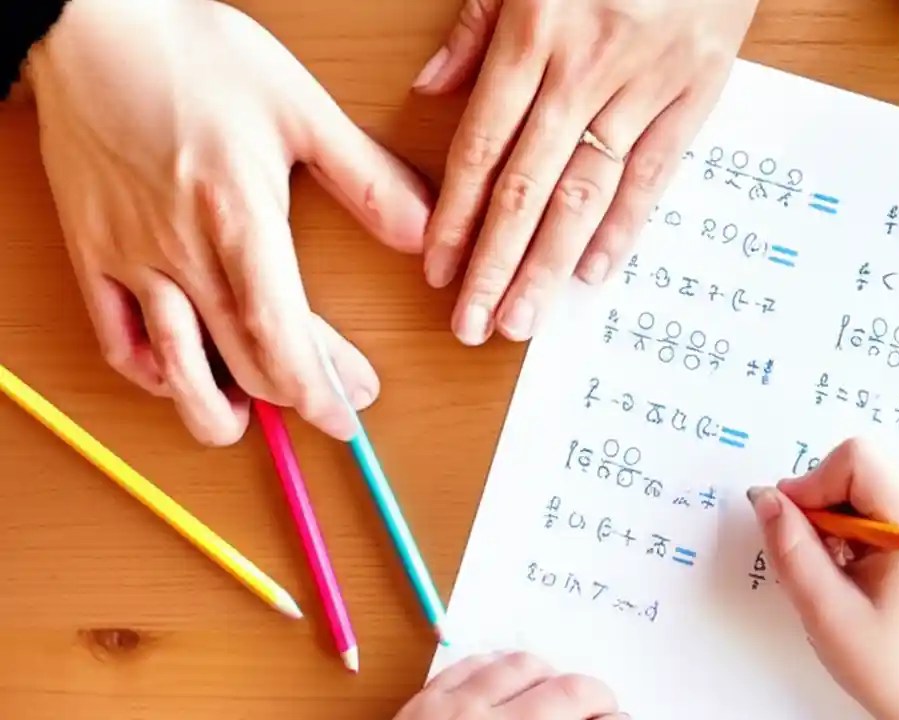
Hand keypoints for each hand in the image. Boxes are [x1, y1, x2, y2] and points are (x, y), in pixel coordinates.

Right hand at [26, 0, 431, 445]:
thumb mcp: (300, 105)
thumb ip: (366, 177)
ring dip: (217, 411)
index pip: (283, 337)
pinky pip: (116, 341)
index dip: (318, 390)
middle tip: (335, 407)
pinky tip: (181, 377)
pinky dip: (152, 374)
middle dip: (294, 399)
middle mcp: (181, 252)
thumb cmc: (193, 55)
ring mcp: (130, 259)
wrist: (88, 25)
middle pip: (241, 362)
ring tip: (253, 419)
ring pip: (174, 370)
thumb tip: (424, 232)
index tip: (348, 413)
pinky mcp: (91, 254)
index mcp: (240, 219)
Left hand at [395, 651, 626, 719]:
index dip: (614, 718)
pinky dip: (499, 666)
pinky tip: (509, 679)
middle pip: (566, 689)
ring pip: (520, 665)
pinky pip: (472, 664)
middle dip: (595, 697)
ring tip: (558, 693)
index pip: (588, 719)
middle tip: (602, 710)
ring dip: (550, 676)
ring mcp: (452, 707)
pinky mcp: (422, 700)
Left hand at [411, 0, 758, 344]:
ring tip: (523, 319)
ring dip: (550, 264)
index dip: (457, 215)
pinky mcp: (697, 90)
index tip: (439, 270)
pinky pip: (656, 170)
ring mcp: (645, 83)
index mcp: (535, 32)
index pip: (483, 146)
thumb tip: (432, 90)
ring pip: (586, 191)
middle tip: (473, 324)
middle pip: (527, 186)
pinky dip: (625, 225)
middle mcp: (585, 66)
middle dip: (495, 264)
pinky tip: (593, 272)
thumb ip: (478, 23)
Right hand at [747, 439, 898, 719]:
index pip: (856, 459)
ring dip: (841, 521)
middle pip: (864, 470)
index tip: (793, 526)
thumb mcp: (828, 613)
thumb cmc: (896, 670)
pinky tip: (859, 574)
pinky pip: (888, 510)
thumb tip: (765, 499)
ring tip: (840, 573)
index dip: (813, 484)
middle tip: (816, 560)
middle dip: (825, 505)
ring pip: (872, 488)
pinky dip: (861, 532)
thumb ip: (791, 549)